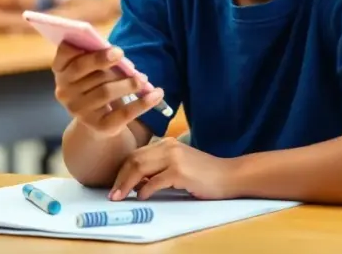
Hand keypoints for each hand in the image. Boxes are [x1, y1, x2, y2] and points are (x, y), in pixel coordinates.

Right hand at [52, 43, 164, 137]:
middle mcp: (64, 92)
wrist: (97, 120)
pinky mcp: (98, 126)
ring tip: (143, 79)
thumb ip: (98, 57)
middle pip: (85, 71)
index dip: (82, 48)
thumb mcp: (93, 69)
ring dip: (127, 83)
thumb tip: (117, 54)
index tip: (108, 47)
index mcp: (61, 71)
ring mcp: (79, 111)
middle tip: (124, 57)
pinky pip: (122, 114)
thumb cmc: (97, 83)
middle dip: (106, 62)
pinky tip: (157, 94)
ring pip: (105, 92)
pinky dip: (142, 103)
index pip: (64, 55)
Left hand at [109, 138, 234, 200]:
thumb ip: (158, 168)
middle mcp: (168, 146)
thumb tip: (135, 181)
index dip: (122, 170)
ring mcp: (174, 158)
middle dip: (120, 178)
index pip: (136, 154)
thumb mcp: (178, 164)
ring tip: (120, 196)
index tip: (115, 185)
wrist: (228, 175)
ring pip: (139, 168)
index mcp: (166, 143)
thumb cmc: (204, 173)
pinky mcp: (180, 172)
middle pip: (134, 159)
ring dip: (126, 184)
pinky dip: (144, 191)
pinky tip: (141, 197)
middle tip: (113, 194)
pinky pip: (154, 181)